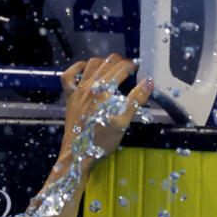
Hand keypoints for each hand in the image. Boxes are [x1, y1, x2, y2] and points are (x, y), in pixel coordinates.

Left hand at [59, 54, 152, 170]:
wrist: (78, 154)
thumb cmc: (101, 141)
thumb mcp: (124, 122)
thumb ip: (136, 100)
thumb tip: (148, 82)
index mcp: (103, 92)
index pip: (120, 69)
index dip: (132, 66)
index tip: (139, 68)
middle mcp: (88, 88)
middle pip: (106, 63)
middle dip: (120, 62)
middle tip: (129, 68)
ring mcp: (77, 91)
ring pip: (90, 65)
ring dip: (103, 62)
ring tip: (113, 68)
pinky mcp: (69, 97)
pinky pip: (68, 76)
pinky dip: (77, 68)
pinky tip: (86, 70)